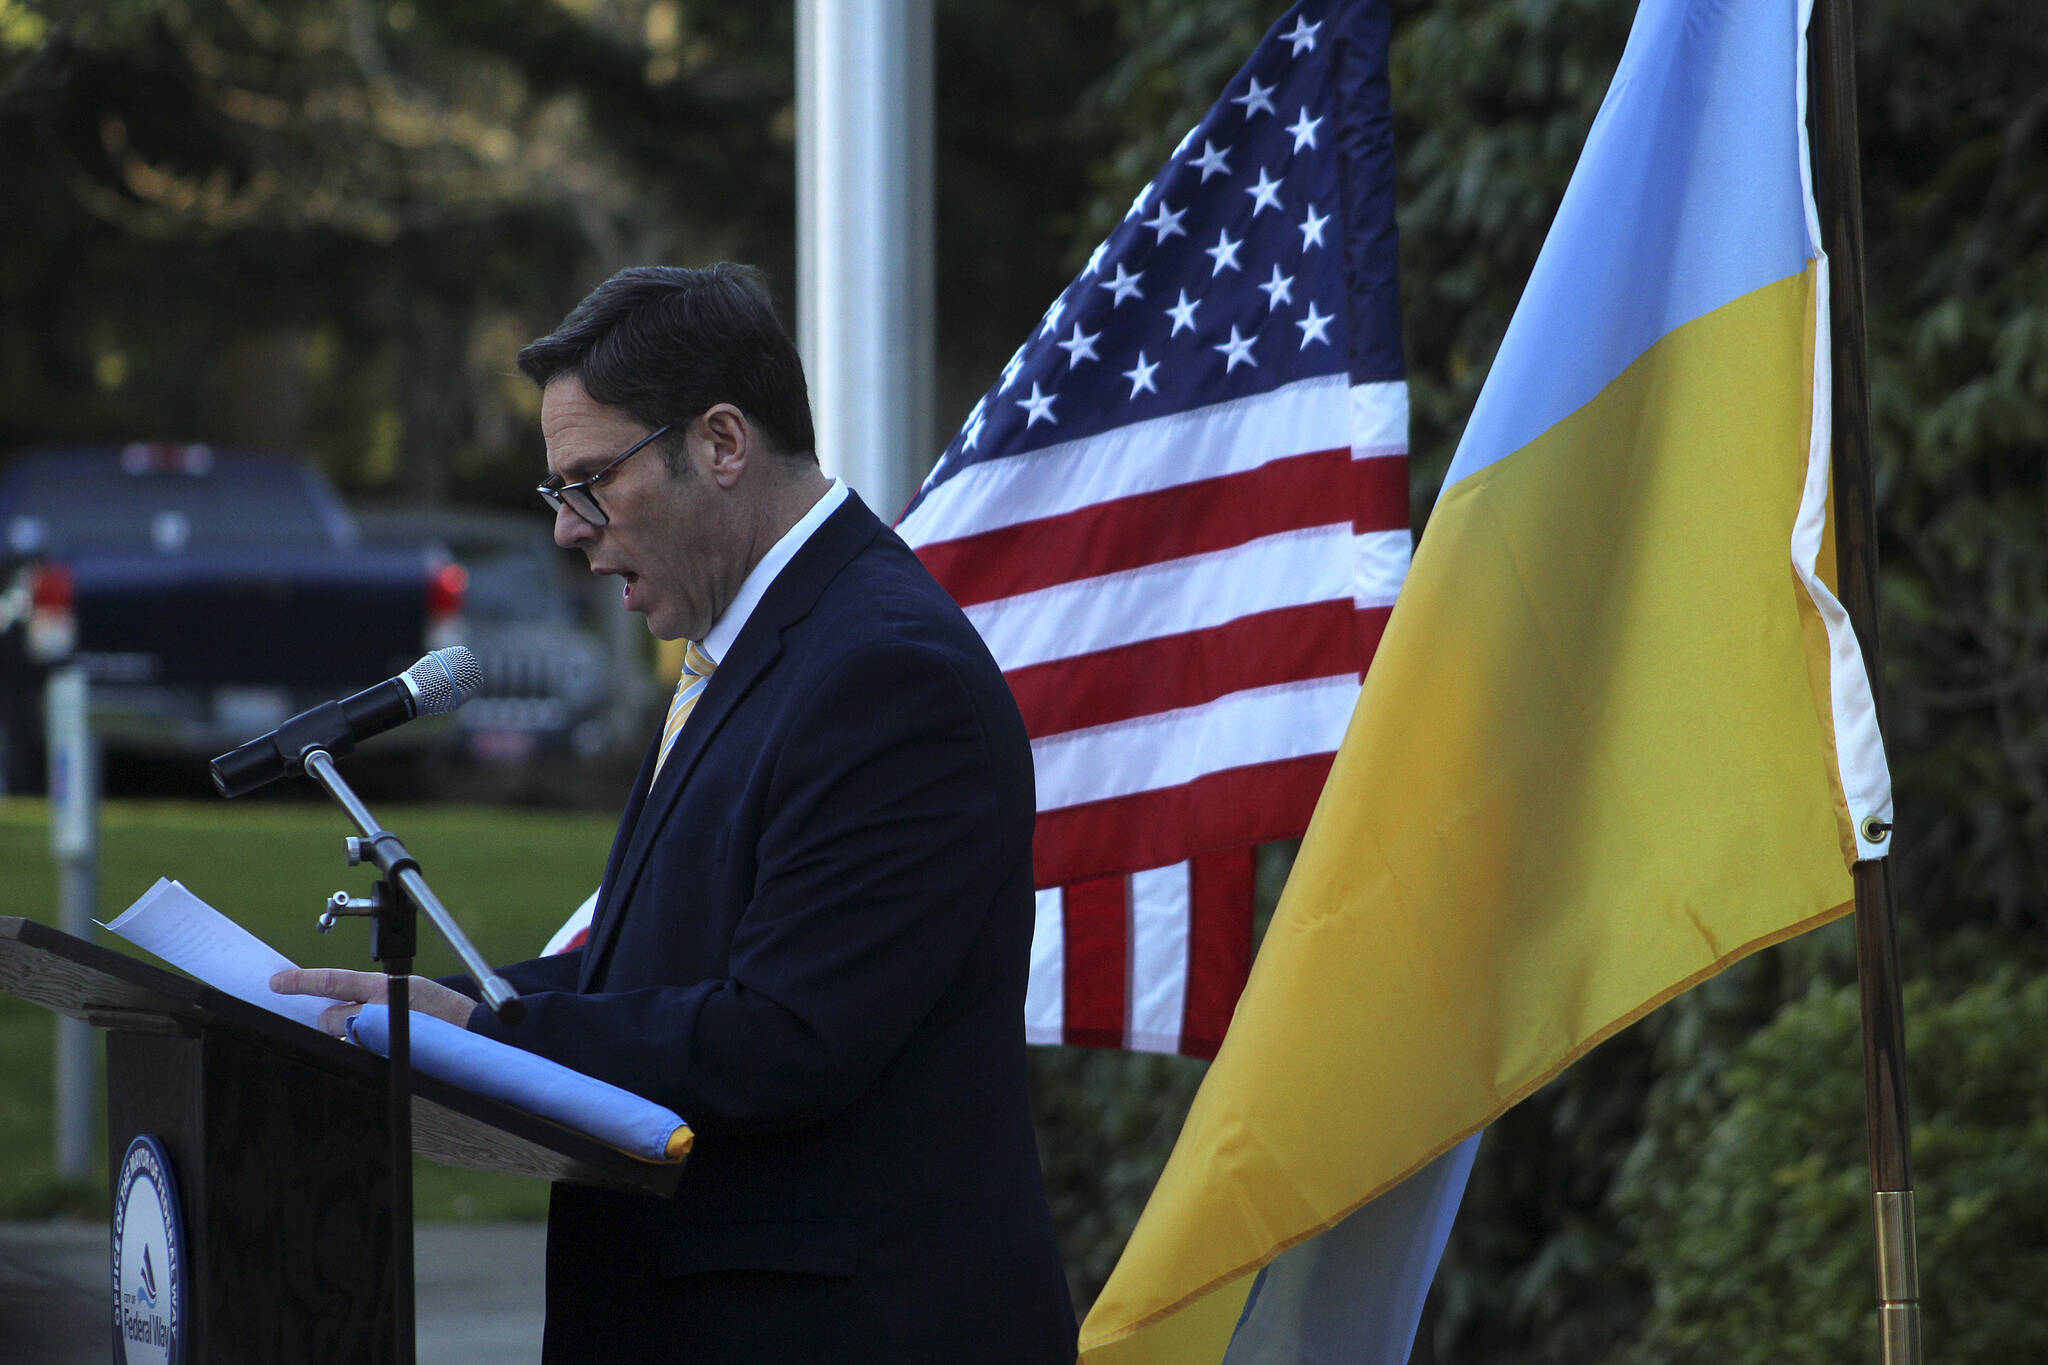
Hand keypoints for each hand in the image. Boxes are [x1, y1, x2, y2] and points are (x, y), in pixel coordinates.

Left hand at [269, 967, 478, 1037]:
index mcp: (384, 988)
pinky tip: (389, 1047)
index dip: (301, 981)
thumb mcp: (407, 991)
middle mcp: (378, 1011)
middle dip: (334, 1021)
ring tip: (384, 1033)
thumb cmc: (440, 1011)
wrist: (472, 1034)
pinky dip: (368, 1050)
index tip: (275, 983)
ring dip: (353, 1037)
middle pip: (329, 1018)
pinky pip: (360, 1055)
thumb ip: (372, 995)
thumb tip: (335, 1006)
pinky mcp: (383, 1059)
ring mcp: (380, 1038)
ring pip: (343, 1038)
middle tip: (358, 1020)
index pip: (332, 982)